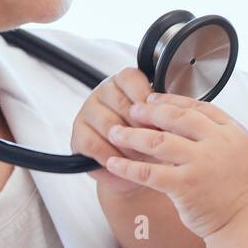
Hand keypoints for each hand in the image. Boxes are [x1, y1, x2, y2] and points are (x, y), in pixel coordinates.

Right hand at [69, 68, 165, 197]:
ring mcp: (88, 111)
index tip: (159, 121)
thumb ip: (163, 115)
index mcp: (126, 81)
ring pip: (109, 125)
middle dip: (142, 130)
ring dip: (127, 145)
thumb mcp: (161, 123)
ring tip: (141, 158)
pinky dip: (111, 157)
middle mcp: (104, 91)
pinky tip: (122, 164)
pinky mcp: (78, 135)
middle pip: (122, 105)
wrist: (134, 168)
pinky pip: (94, 144)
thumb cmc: (150, 140)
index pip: (132, 79)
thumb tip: (169, 119)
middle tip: (154, 145)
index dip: (147, 102)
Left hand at [103, 92, 247, 239]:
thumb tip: (178, 120)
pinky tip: (113, 164)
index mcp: (233, 132)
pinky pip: (149, 172)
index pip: (198, 106)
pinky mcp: (185, 186)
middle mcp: (219, 143)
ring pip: (157, 141)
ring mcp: (202, 164)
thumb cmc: (238, 190)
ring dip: (132, 136)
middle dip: (149, 112)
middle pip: (176, 118)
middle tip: (131, 110)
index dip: (171, 100)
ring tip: (115, 133)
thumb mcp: (237, 152)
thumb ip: (213, 136)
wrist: (245, 224)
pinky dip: (127, 167)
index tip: (152, 99)